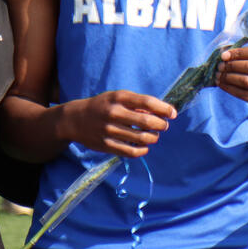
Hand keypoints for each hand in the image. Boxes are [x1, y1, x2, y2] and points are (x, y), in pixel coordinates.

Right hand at [57, 90, 175, 157]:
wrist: (75, 119)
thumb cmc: (103, 106)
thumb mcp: (118, 97)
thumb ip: (137, 103)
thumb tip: (161, 112)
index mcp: (119, 98)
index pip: (148, 102)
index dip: (164, 109)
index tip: (172, 113)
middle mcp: (114, 113)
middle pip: (147, 122)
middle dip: (161, 125)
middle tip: (163, 126)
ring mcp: (109, 130)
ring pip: (142, 138)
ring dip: (153, 138)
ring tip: (153, 136)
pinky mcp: (106, 145)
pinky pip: (131, 151)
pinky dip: (142, 150)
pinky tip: (144, 146)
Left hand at [216, 45, 247, 124]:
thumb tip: (226, 54)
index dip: (238, 53)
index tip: (223, 55)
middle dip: (231, 65)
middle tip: (219, 66)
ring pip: (246, 81)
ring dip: (229, 77)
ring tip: (218, 76)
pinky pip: (244, 94)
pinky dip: (230, 89)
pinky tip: (222, 85)